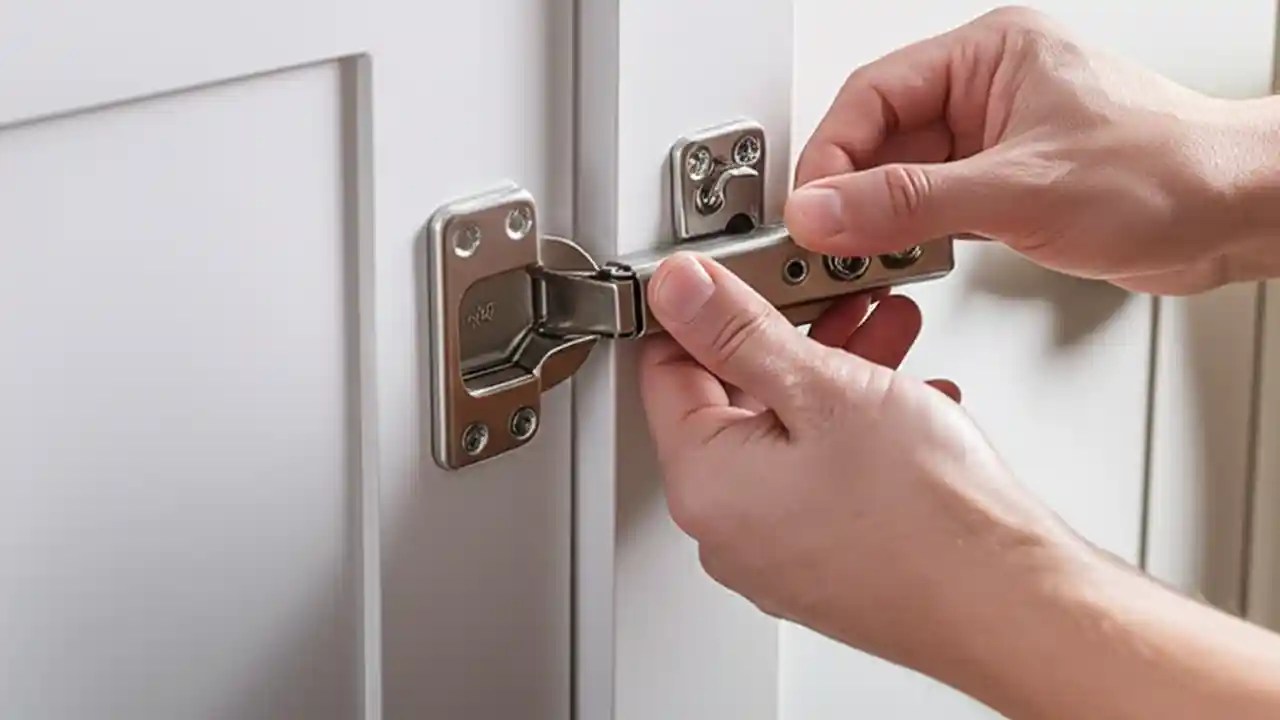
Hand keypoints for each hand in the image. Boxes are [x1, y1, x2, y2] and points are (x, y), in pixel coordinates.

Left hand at [637, 251, 1089, 672]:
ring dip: (833, 372)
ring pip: (789, 434)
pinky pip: (822, 474)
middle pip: (734, 401)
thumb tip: (679, 291)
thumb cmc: (929, 519)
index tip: (739, 276)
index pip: (666, 372)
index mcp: (705, 486)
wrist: (1015, 608)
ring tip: (886, 331)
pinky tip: (905, 395)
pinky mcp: (828, 561)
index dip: (702, 311)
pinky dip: (855, 425)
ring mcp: (780, 552)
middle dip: (787, 335)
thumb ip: (739, 329)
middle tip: (831, 295)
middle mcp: (730, 531)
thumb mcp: (824, 387)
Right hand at [785, 6, 1279, 294]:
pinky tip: (904, 262)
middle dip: (849, 194)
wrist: (1234, 216)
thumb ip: (910, 204)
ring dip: (879, 222)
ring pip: (900, 180)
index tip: (809, 209)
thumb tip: (827, 212)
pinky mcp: (1001, 189)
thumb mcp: (1018, 190)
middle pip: (878, 140)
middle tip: (826, 243)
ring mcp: (991, 144)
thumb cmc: (1165, 172)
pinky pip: (930, 210)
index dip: (830, 154)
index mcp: (986, 58)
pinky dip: (910, 240)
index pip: (872, 95)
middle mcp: (983, 94)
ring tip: (865, 258)